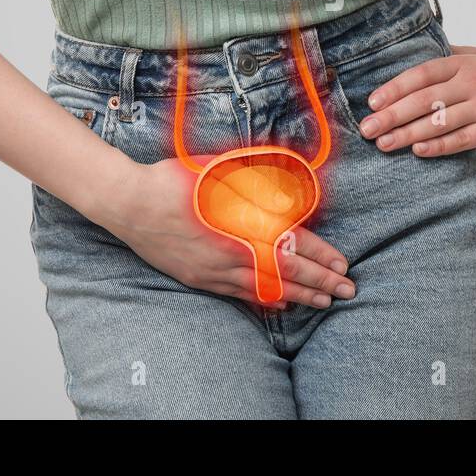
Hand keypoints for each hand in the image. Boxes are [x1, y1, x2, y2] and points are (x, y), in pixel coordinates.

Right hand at [94, 157, 355, 309]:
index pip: (291, 245)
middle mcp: (230, 254)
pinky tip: (280, 304)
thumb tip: (284, 187)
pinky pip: (238, 294)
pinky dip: (264, 300)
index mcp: (240, 225)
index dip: (319, 255)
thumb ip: (253, 181)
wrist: (128, 202)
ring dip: (297, 296)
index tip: (342, 263)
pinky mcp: (198, 278)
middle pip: (284, 273)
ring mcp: (213, 270)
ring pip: (265, 289)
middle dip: (319, 282)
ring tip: (323, 302)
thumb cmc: (173, 180)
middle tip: (346, 291)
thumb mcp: (218, 171)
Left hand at [358, 40, 475, 157]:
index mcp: (463, 63)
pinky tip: (418, 150)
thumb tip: (418, 58)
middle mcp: (470, 83)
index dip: (394, 88)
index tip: (373, 102)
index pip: (421, 75)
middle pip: (423, 100)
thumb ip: (449, 58)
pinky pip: (463, 138)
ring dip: (408, 134)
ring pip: (439, 122)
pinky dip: (439, 145)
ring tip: (384, 143)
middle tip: (367, 129)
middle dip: (392, 116)